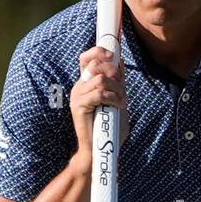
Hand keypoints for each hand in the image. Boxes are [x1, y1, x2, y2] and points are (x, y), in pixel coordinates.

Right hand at [72, 46, 129, 160]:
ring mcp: (77, 96)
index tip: (112, 56)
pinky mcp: (78, 106)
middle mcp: (79, 87)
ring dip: (117, 90)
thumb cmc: (109, 126)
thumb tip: (120, 61)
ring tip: (121, 102)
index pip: (86, 58)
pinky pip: (100, 93)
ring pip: (101, 79)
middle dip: (115, 75)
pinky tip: (117, 107)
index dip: (99, 51)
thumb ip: (117, 82)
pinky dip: (113, 98)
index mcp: (86, 83)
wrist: (99, 149)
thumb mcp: (116, 99)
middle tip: (122, 91)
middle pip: (96, 65)